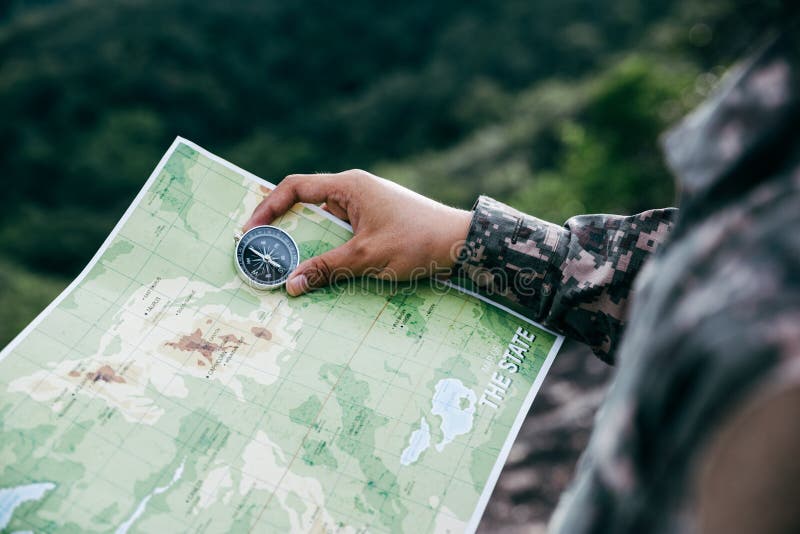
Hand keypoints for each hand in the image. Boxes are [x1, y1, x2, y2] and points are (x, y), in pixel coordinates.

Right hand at [244, 169, 471, 295]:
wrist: (461, 243)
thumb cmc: (416, 241)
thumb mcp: (367, 257)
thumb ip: (327, 268)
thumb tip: (291, 285)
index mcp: (348, 186)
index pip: (295, 187)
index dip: (268, 207)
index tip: (250, 231)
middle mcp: (354, 191)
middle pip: (306, 206)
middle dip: (283, 231)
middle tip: (261, 255)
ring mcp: (365, 208)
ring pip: (324, 225)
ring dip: (307, 246)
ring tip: (286, 270)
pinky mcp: (375, 224)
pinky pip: (342, 236)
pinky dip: (328, 252)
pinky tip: (321, 274)